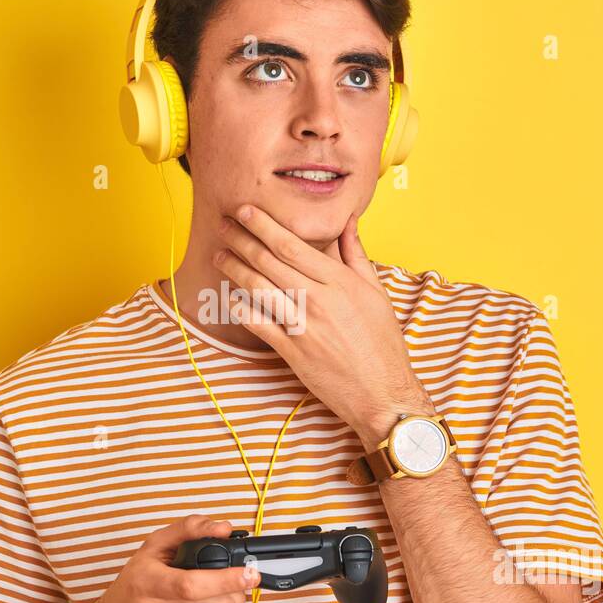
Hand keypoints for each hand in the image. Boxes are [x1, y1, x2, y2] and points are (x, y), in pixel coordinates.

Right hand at [79, 514, 259, 602]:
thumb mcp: (151, 551)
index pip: (193, 584)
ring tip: (216, 599)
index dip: (228, 579)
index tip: (250, 572)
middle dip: (236, 593)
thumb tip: (224, 528)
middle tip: (238, 583)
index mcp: (145, 583)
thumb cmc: (132, 589)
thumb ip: (187, 530)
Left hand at [213, 204, 430, 445]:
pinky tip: (229, 295)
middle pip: (269, 262)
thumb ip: (356, 254)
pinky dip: (241, 307)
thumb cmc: (382, 343)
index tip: (245, 210)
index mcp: (340, 282)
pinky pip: (258, 324)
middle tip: (223, 225)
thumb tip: (347, 219)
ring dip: (234, 269)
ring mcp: (303, 327)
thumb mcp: (376, 292)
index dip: (263, 226)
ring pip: (259, 289)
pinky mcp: (292, 352)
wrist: (382, 392)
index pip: (292, 246)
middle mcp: (319, 300)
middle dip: (241, 239)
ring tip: (219, 255)